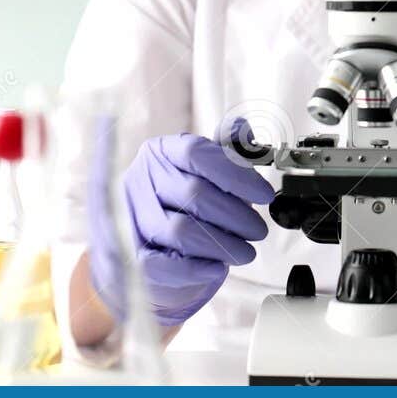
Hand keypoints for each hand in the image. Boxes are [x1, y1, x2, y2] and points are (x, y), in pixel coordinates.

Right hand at [95, 122, 275, 327]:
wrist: (154, 245)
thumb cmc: (187, 201)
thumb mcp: (207, 171)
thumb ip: (226, 151)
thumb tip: (243, 129)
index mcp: (160, 151)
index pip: (197, 153)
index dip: (236, 174)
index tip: (264, 195)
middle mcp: (140, 179)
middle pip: (193, 194)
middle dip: (235, 216)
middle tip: (258, 230)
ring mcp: (132, 217)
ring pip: (180, 231)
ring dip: (222, 245)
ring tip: (245, 252)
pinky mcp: (133, 254)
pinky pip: (162, 264)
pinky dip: (195, 268)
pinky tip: (218, 268)